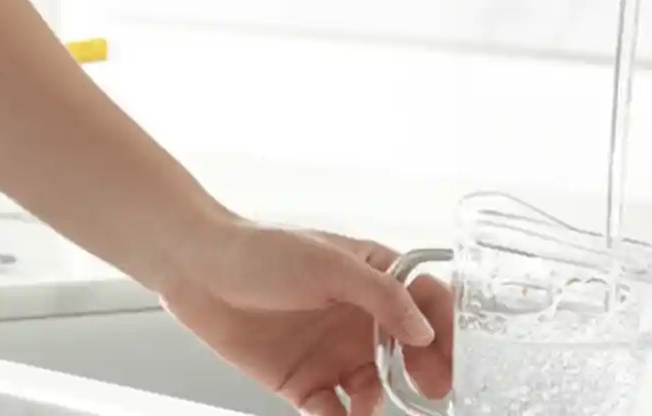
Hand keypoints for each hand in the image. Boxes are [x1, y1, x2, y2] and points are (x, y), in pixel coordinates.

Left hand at [159, 221, 452, 415]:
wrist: (198, 273)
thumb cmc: (263, 252)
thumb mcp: (331, 264)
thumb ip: (383, 295)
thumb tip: (424, 330)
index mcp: (375, 278)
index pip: (427, 303)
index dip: (446, 330)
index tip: (454, 356)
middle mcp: (360, 318)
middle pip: (410, 353)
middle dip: (425, 373)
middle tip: (430, 392)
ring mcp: (334, 351)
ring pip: (375, 387)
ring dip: (379, 401)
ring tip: (368, 405)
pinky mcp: (303, 382)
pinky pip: (333, 411)